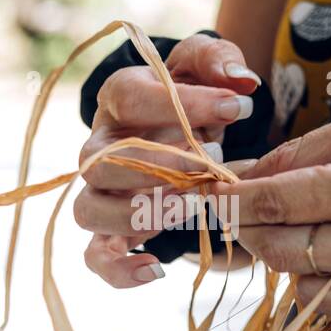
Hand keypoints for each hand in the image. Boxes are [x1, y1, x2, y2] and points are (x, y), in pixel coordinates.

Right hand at [75, 33, 260, 286]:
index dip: (178, 104)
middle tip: (214, 161)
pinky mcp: (110, 229)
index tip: (236, 108)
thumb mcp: (206, 65)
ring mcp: (100, 191)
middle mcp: (99, 145)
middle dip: (159, 165)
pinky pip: (96, 256)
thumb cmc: (191, 95)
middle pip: (98, 160)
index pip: (127, 96)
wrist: (183, 128)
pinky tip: (156, 270)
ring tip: (191, 206)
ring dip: (138, 213)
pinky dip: (119, 269)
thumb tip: (241, 80)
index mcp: (118, 98)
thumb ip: (218, 60)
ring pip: (89, 209)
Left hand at [217, 104, 330, 330]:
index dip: (233, 203)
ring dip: (299, 263)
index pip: (272, 205)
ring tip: (323, 232)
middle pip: (280, 253)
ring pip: (307, 292)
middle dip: (260, 233)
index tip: (212, 200)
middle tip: (265, 215)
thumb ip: (305, 151)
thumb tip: (247, 176)